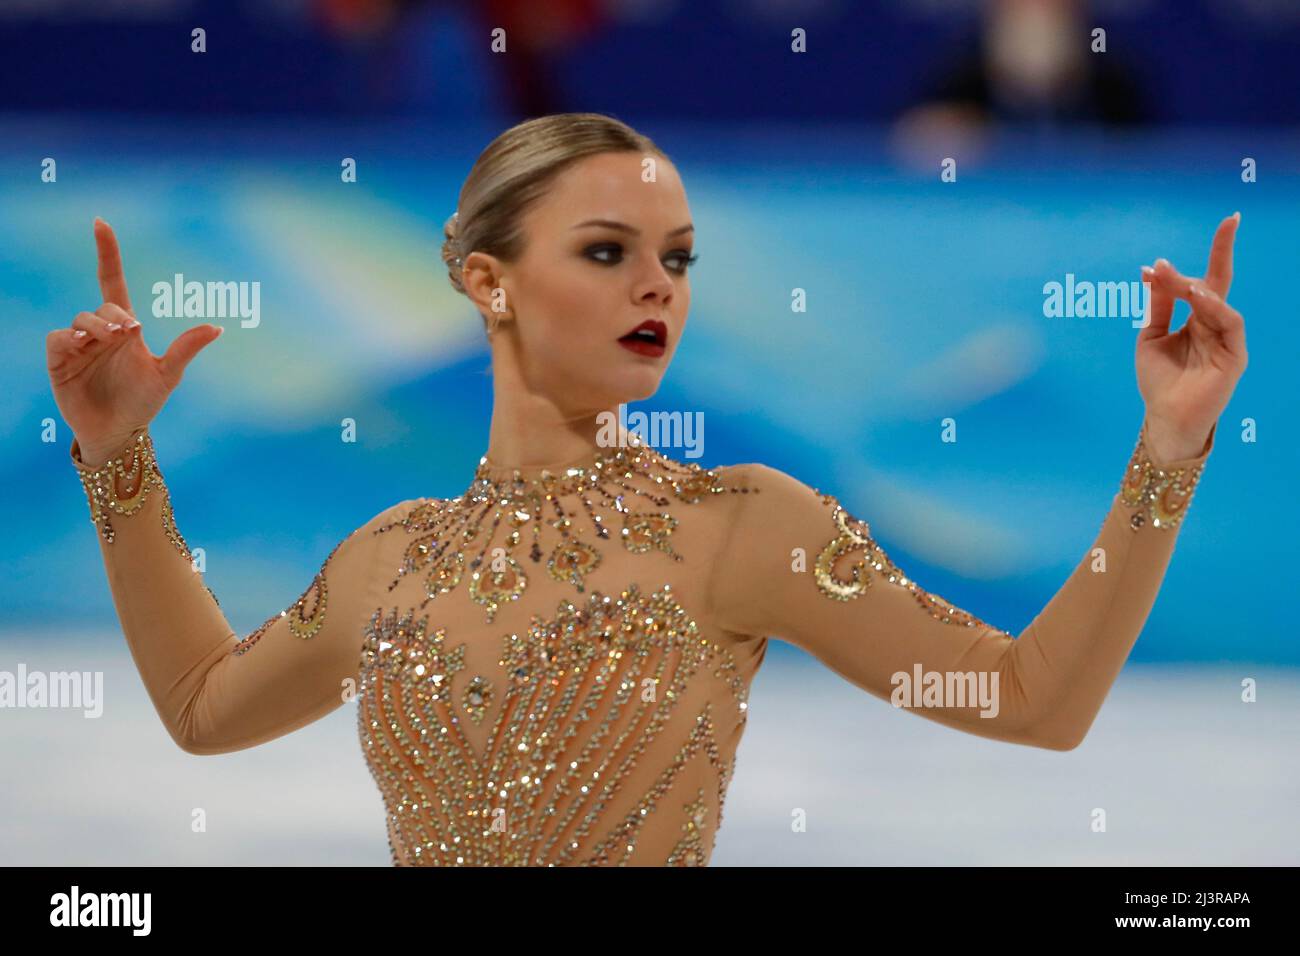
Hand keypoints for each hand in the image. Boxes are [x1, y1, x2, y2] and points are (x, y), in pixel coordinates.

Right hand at [46, 219, 223, 465]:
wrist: (118, 433)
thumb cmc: (142, 402)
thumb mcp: (168, 375)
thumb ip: (187, 349)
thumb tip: (217, 327)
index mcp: (125, 328)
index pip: (113, 282)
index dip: (108, 254)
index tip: (101, 223)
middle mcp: (101, 332)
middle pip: (103, 306)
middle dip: (115, 315)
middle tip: (131, 331)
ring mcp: (79, 346)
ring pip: (81, 319)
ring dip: (96, 325)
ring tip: (110, 341)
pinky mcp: (60, 362)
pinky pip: (57, 338)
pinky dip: (68, 338)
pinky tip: (82, 345)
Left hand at [1137, 213, 1247, 462]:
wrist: (1165, 419)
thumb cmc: (1159, 382)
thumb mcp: (1151, 337)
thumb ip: (1157, 305)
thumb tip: (1155, 269)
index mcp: (1196, 320)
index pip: (1202, 283)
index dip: (1193, 262)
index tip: (1162, 252)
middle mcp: (1214, 325)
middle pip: (1217, 283)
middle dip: (1224, 250)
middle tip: (1224, 226)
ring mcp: (1227, 339)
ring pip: (1218, 302)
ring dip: (1199, 286)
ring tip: (1179, 278)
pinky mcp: (1235, 356)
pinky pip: (1230, 324)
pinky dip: (1215, 307)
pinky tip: (1198, 296)